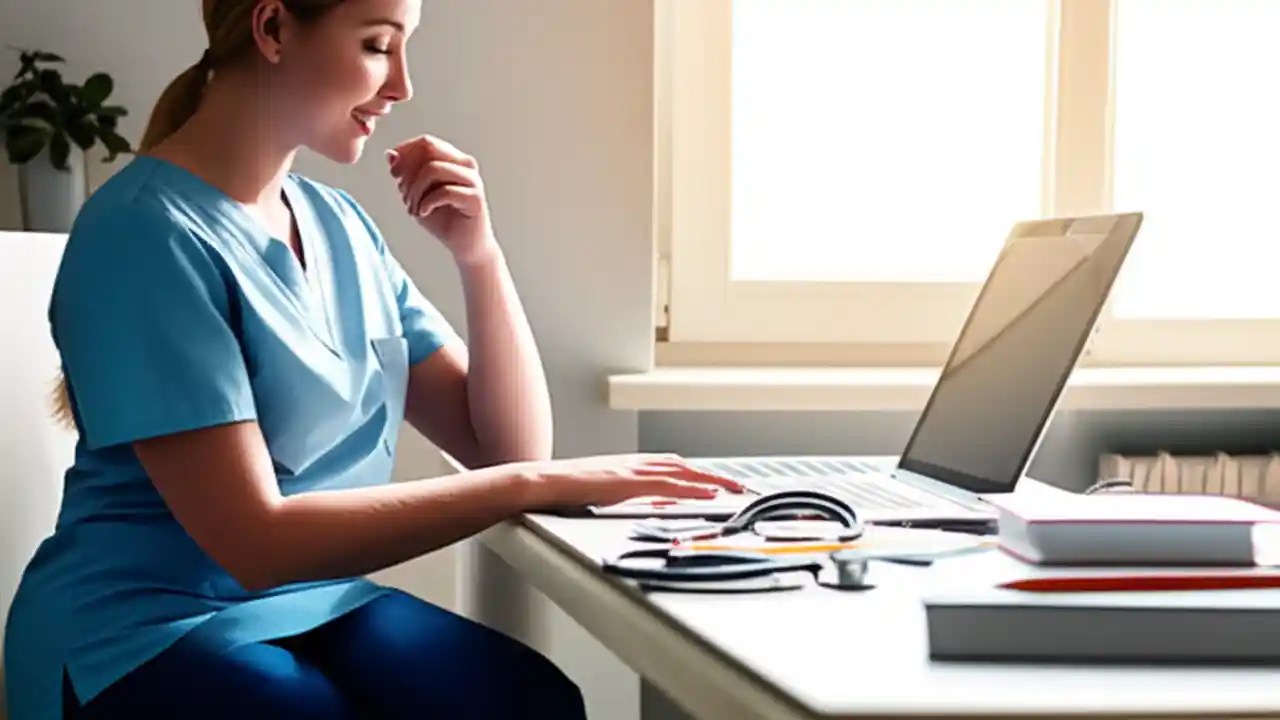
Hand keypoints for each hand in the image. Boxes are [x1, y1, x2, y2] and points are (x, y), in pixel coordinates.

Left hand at [386, 134, 497, 266]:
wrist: (465, 245)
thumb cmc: (443, 218)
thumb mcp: (416, 193)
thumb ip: (405, 173)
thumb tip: (390, 154)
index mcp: (453, 158)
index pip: (426, 142)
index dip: (405, 154)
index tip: (394, 174)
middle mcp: (466, 164)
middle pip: (429, 150)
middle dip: (409, 172)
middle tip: (404, 196)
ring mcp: (472, 180)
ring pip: (433, 169)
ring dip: (415, 190)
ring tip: (412, 209)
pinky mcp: (475, 198)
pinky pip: (444, 191)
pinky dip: (426, 203)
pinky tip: (423, 213)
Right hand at [517, 453, 745, 509]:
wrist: (542, 483)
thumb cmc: (565, 491)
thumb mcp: (604, 492)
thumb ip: (628, 496)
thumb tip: (652, 505)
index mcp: (630, 465)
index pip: (673, 467)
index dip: (699, 474)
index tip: (719, 484)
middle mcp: (634, 463)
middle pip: (684, 466)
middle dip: (713, 476)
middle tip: (738, 487)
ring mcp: (631, 470)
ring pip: (681, 471)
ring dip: (710, 480)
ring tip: (732, 490)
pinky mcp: (627, 482)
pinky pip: (666, 485)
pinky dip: (690, 489)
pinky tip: (708, 495)